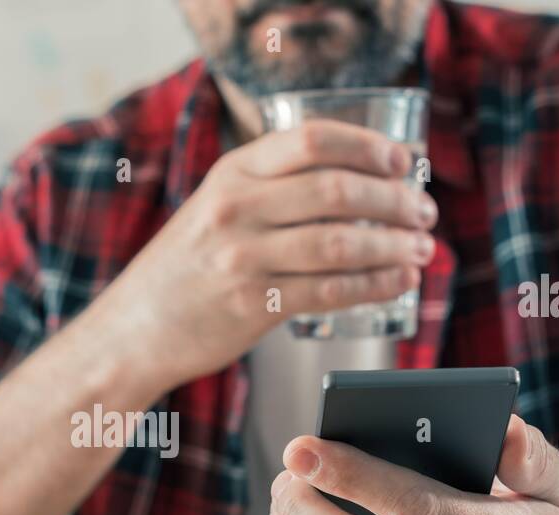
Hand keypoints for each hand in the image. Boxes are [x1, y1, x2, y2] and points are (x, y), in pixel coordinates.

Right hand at [92, 119, 437, 391]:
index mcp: (231, 173)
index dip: (369, 147)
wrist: (135, 329)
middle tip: (423, 211)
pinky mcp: (253, 304)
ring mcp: (243, 258)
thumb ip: (269, 188)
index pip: (313, 140)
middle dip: (394, 199)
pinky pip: (330, 290)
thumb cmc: (185, 269)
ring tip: (421, 249)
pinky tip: (397, 282)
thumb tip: (355, 180)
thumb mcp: (215, 207)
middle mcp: (236, 209)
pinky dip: (374, 285)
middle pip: (337, 190)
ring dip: (394, 245)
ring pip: (341, 243)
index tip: (403, 162)